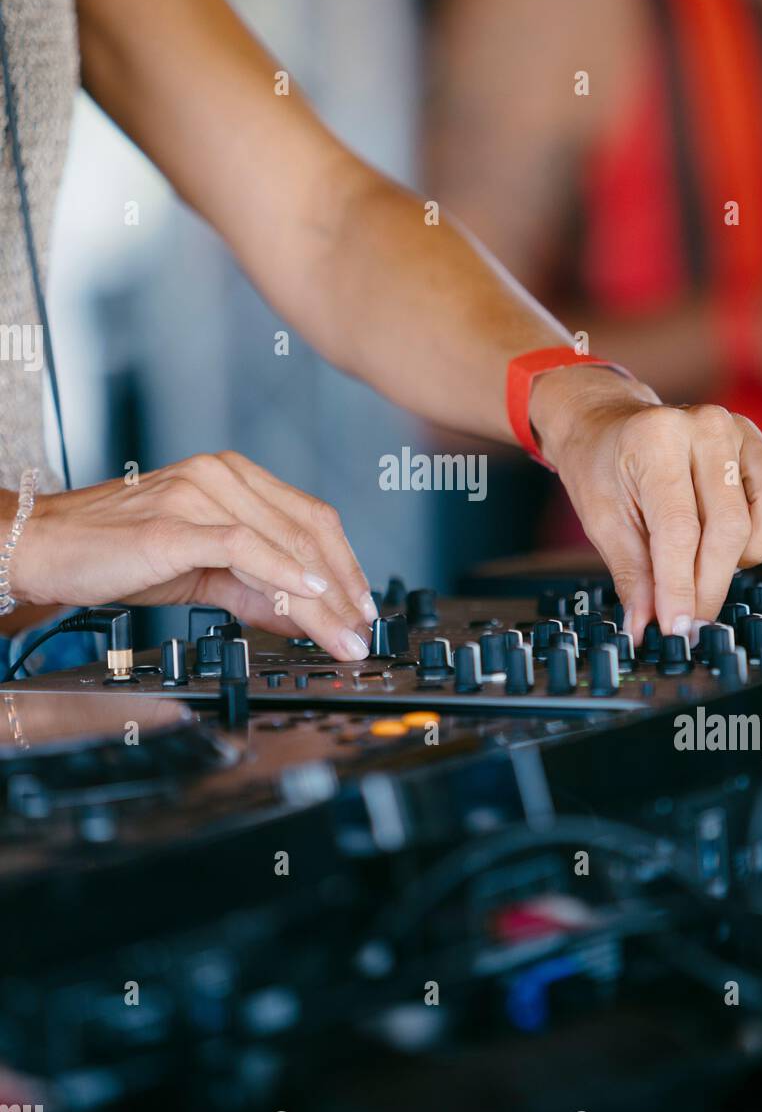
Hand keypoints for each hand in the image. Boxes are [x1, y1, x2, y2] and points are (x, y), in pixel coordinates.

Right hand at [10, 452, 376, 660]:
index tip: (363, 606)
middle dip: (345, 588)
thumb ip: (255, 590)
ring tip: (344, 635)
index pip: (311, 517)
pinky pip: (243, 546)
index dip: (347, 564)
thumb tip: (305, 617)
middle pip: (308, 530)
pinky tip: (308, 597)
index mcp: (233, 476)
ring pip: (283, 543)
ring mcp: (198, 495)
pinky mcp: (174, 525)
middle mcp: (221, 476)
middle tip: (364, 632)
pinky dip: (282, 573)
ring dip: (323, 597)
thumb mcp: (200, 570)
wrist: (46, 547)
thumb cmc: (116, 552)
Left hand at [530, 368, 761, 643]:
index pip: (680, 528)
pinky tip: (757, 527)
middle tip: (692, 616)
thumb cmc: (604, 471)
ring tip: (713, 555)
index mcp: (658, 437)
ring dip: (752, 548)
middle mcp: (709, 425)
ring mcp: (746, 429)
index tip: (676, 628)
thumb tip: (646, 629)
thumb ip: (632, 575)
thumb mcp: (602, 521)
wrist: (609, 428)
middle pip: (731, 524)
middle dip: (712, 584)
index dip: (680, 588)